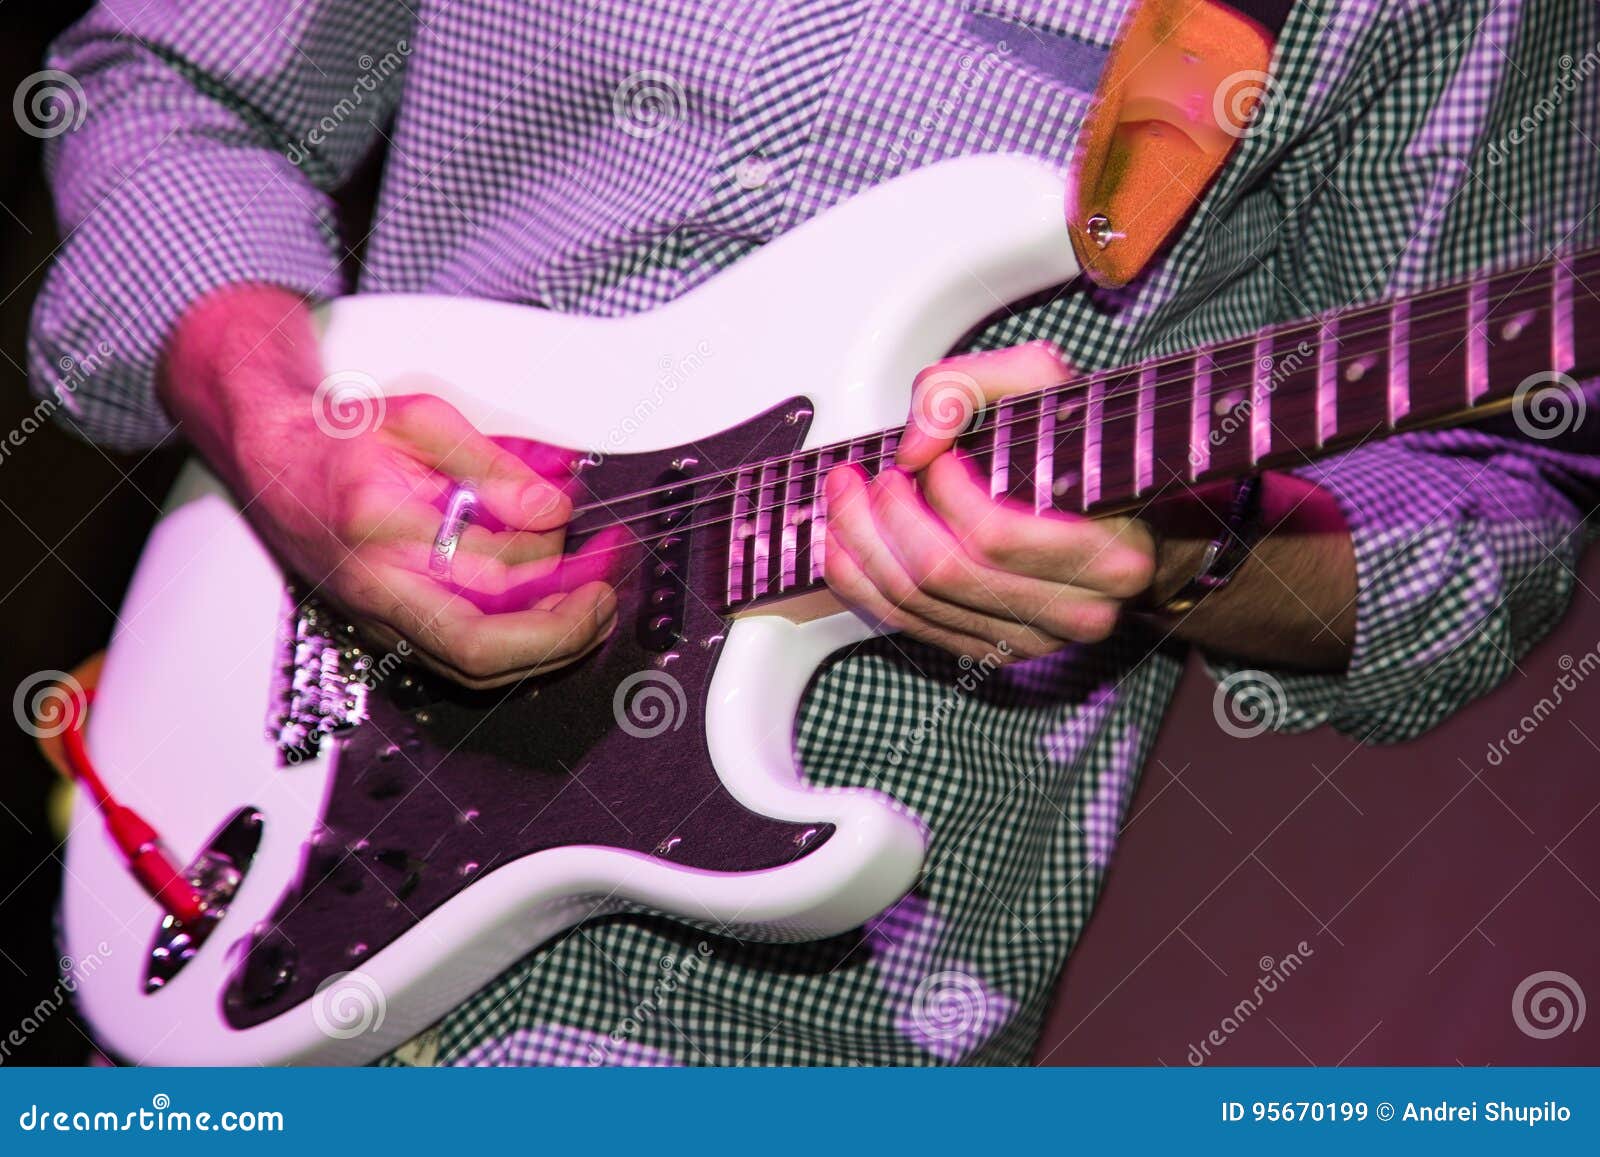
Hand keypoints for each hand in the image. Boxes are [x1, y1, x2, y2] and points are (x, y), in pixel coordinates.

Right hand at [160, 284, 617, 688]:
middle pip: (488, 647)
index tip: (602, 557)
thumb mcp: (419, 418)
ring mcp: (379, 621)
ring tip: (595, 602)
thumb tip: (550, 508)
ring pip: (478, 669)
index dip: (557, 587)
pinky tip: (555, 612)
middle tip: (610, 581)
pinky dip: (520, 646)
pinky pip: (464, 662)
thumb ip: (489, 462)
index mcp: (379, 527)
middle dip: (566, 622)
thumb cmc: (342, 436)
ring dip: (550, 644)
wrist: (272, 459)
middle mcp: (377, 589)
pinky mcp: (389, 633)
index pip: (485, 588)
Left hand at [822, 341, 1163, 661]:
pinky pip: (908, 625)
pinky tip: (845, 542)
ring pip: (916, 603)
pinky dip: (861, 583)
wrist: (1126, 515)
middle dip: (883, 515)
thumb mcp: (1043, 385)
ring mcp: (1034, 639)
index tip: (931, 458)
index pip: (995, 536)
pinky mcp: (994, 651)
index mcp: (1110, 556)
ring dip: (860, 546)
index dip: (942, 492)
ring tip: (847, 497)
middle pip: (943, 573)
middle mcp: (1077, 612)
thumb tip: (916, 445)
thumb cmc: (1083, 449)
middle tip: (863, 474)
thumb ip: (971, 386)